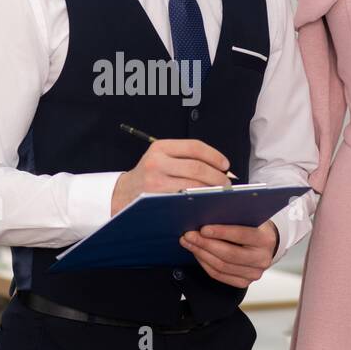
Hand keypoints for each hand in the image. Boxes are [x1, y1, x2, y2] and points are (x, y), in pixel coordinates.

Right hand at [111, 138, 231, 214]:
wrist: (123, 193)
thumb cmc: (148, 175)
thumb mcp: (161, 157)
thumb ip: (185, 158)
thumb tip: (221, 167)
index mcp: (161, 147)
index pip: (194, 147)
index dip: (214, 156)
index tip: (225, 165)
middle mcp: (157, 162)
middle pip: (197, 168)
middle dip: (217, 177)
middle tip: (227, 184)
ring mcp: (156, 182)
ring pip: (193, 185)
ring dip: (211, 191)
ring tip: (219, 194)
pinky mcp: (157, 199)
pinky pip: (184, 200)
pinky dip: (199, 201)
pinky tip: (206, 202)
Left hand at [179, 220, 278, 287]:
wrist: (264, 244)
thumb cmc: (252, 227)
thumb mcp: (248, 218)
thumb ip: (233, 217)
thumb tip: (206, 215)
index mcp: (265, 239)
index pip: (242, 235)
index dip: (221, 232)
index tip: (203, 228)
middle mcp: (262, 259)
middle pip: (229, 254)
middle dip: (205, 244)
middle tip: (189, 235)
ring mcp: (254, 273)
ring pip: (221, 266)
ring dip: (201, 254)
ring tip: (189, 243)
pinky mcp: (244, 282)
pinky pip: (219, 275)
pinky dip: (205, 264)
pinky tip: (197, 253)